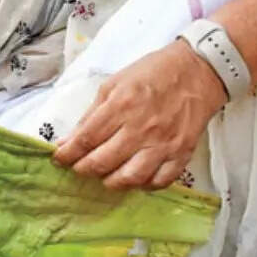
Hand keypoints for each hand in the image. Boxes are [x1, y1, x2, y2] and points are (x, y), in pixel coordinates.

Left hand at [52, 41, 224, 189]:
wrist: (198, 70)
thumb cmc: (152, 73)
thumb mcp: (113, 84)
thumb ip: (91, 114)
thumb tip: (69, 140)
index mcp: (120, 106)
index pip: (86, 139)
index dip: (67, 154)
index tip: (58, 159)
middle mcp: (140, 128)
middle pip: (103, 161)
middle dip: (83, 169)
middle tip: (78, 168)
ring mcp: (163, 143)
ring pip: (131, 177)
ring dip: (112, 182)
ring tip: (104, 177)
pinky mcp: (182, 153)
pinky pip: (161, 181)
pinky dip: (145, 186)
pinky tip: (135, 179)